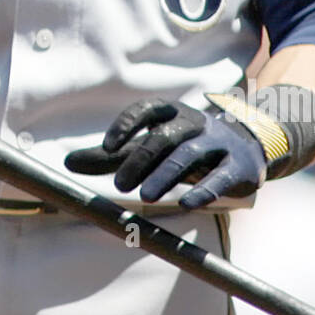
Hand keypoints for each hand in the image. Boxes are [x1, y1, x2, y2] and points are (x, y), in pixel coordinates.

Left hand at [64, 97, 267, 208]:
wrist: (248, 148)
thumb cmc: (186, 147)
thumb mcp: (150, 146)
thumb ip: (112, 156)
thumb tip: (66, 163)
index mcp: (171, 113)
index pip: (146, 110)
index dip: (126, 124)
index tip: (107, 147)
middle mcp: (195, 123)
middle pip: (164, 136)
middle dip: (140, 160)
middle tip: (119, 185)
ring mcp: (219, 143)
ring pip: (189, 155)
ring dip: (165, 175)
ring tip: (143, 197)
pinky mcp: (238, 167)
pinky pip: (221, 177)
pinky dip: (204, 190)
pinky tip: (185, 204)